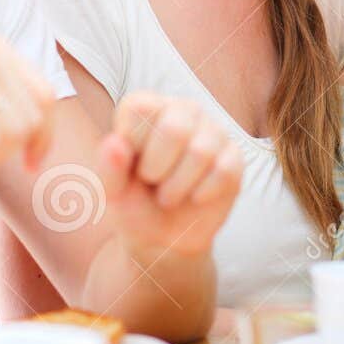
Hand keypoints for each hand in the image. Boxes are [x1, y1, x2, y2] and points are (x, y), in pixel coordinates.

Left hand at [98, 93, 241, 257]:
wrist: (163, 236)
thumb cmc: (134, 203)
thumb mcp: (113, 191)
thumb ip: (109, 166)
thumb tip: (115, 143)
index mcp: (146, 108)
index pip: (140, 108)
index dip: (133, 145)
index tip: (131, 164)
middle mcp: (182, 110)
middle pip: (174, 128)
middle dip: (157, 169)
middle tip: (152, 182)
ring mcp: (212, 131)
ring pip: (201, 152)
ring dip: (178, 187)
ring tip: (169, 195)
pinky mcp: (234, 156)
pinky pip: (224, 172)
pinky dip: (203, 194)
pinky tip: (194, 198)